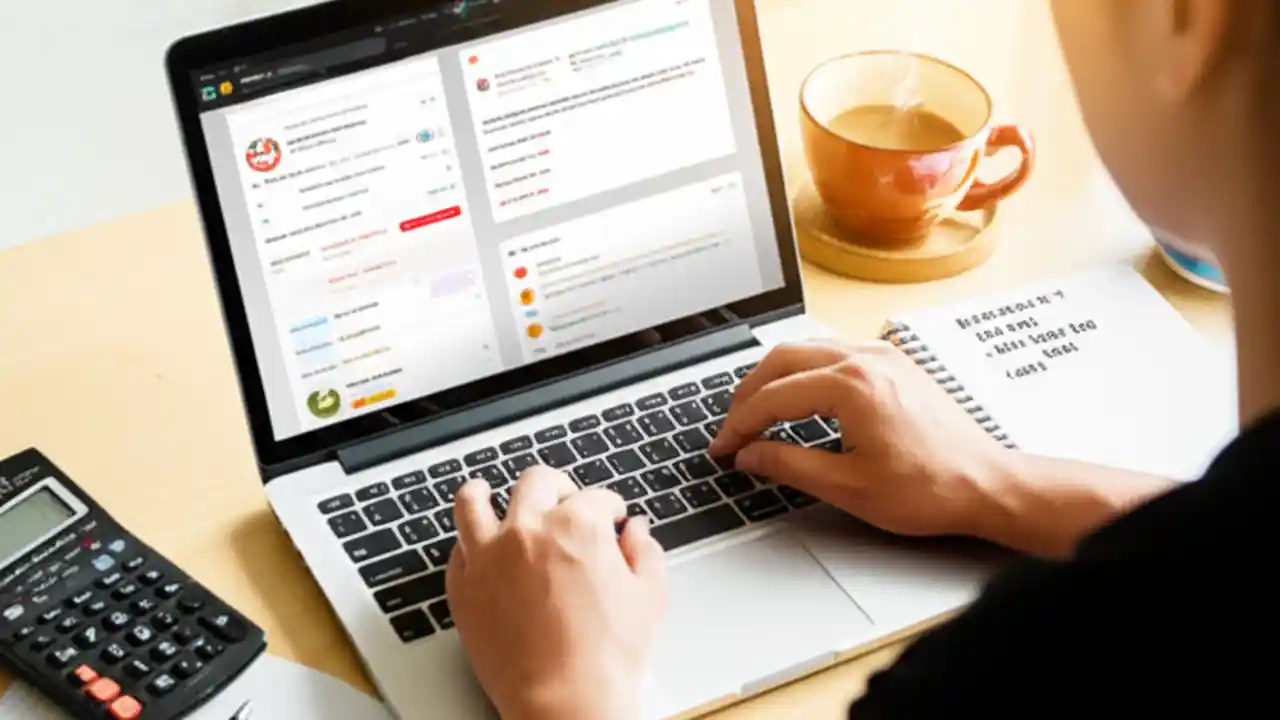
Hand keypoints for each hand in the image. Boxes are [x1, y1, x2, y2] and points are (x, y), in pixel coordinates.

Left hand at [446, 467, 666, 719]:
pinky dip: (468, 543)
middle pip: (536, 482)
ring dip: (484, 492)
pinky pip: (457, 550)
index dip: (610, 507)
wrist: (563, 701)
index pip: (596, 496)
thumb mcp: (649, 597)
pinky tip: (475, 546)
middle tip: (563, 498)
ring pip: (473, 501)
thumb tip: (636, 531)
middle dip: (557, 486)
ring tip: (484, 491)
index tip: (611, 517)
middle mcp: (528, 530)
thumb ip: (645, 551)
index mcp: (577, 525)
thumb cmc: (605, 658)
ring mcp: (489, 556)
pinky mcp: (464, 588)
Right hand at [709, 339, 1014, 539]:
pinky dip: (805, 372)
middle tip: (731, 426)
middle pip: (783, 358)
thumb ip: (788, 465)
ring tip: (756, 411)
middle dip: (748, 392)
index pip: (773, 397)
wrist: (988, 484)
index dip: (739, 424)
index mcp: (851, 386)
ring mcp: (883, 356)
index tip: (724, 447)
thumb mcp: (848, 486)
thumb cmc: (931, 488)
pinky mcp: (895, 364)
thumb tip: (750, 454)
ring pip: (808, 350)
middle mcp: (866, 359)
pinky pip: (835, 353)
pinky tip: (798, 397)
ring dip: (775, 377)